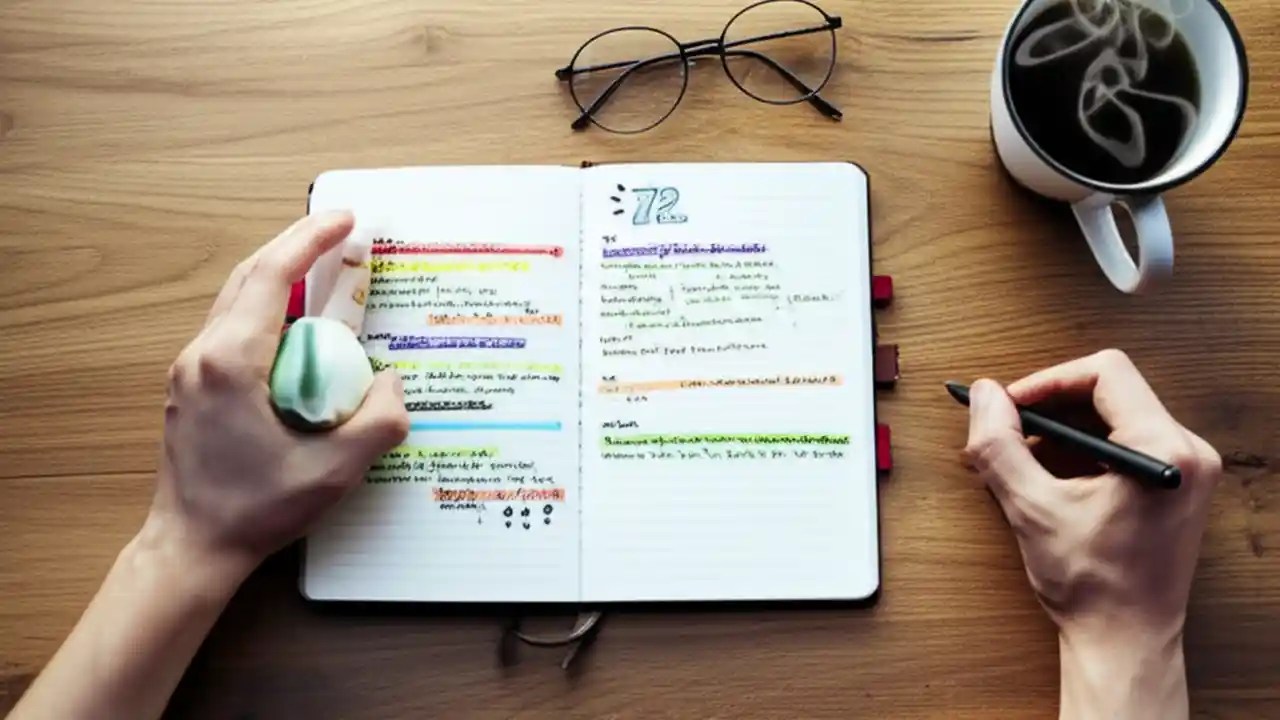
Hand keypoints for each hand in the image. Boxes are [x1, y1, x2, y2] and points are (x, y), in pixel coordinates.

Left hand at [148, 210, 408, 583]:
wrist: (190, 547)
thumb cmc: (254, 511)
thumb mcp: (335, 471)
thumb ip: (378, 422)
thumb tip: (394, 382)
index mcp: (231, 363)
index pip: (272, 277)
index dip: (310, 241)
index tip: (345, 221)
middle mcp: (202, 355)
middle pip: (249, 276)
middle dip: (295, 246)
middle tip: (339, 234)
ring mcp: (190, 370)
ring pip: (235, 299)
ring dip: (279, 276)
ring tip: (322, 271)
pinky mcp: (191, 387)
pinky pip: (230, 328)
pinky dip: (265, 309)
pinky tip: (295, 326)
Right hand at [964, 349, 1221, 718]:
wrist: (1125, 642)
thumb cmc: (1093, 588)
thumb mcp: (1032, 509)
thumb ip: (1000, 445)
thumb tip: (985, 396)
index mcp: (1164, 450)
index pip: (1106, 372)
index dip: (1048, 380)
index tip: (1011, 404)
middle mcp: (1188, 452)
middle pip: (1111, 391)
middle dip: (1051, 406)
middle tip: (1009, 429)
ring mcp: (1188, 469)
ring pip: (1115, 416)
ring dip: (1063, 429)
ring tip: (1023, 458)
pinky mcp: (1178, 485)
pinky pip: (1125, 442)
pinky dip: (1082, 449)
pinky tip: (1050, 476)